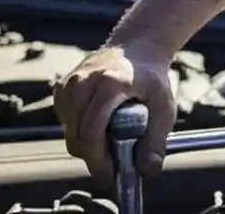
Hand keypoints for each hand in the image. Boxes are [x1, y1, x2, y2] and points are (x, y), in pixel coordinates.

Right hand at [52, 40, 175, 186]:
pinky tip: (98, 124)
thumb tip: (147, 171)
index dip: (98, 161)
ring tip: (110, 139)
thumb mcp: (164, 106)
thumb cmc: (152, 78)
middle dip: (94, 157)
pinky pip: (65, 123)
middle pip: (77, 137)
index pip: (92, 131)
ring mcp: (69, 83)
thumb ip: (157, 140)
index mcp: (110, 83)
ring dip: (86, 145)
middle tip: (114, 163)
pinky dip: (79, 131)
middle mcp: (84, 80)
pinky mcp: (61, 88)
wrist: (136, 47)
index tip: (109, 176)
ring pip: (69, 133)